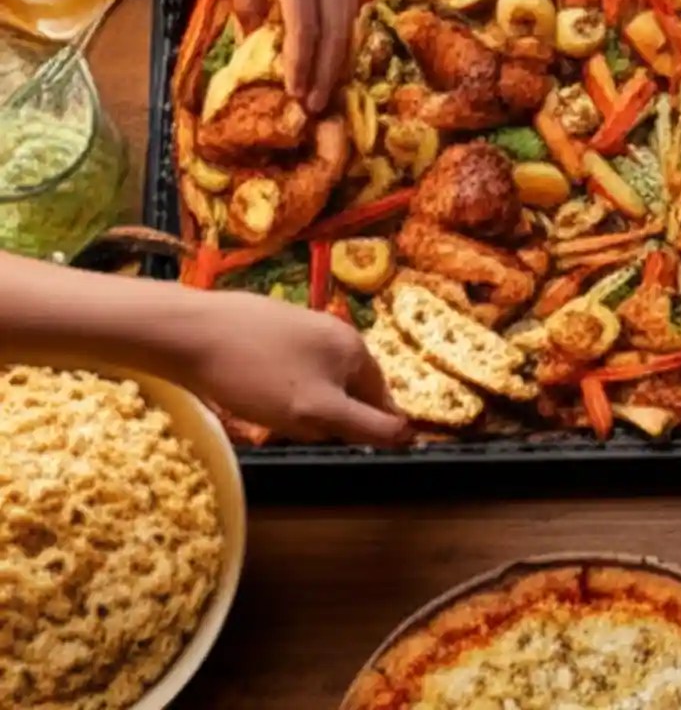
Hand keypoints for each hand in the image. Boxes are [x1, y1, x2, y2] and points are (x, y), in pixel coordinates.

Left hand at [184, 291, 407, 445]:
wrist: (188, 332)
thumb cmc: (258, 375)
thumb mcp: (319, 412)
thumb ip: (368, 426)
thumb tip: (410, 434)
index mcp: (355, 348)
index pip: (380, 399)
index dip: (364, 427)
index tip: (330, 438)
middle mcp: (334, 330)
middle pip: (345, 390)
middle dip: (324, 414)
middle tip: (292, 425)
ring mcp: (300, 323)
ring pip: (313, 381)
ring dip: (297, 403)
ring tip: (265, 408)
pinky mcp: (268, 324)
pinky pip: (285, 367)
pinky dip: (272, 385)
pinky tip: (247, 390)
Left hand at [230, 0, 359, 111]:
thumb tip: (253, 39)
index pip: (304, 27)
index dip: (301, 63)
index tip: (295, 93)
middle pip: (335, 31)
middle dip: (326, 72)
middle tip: (316, 104)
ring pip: (351, 21)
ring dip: (340, 58)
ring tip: (327, 87)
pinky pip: (354, 7)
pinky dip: (346, 35)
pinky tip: (336, 54)